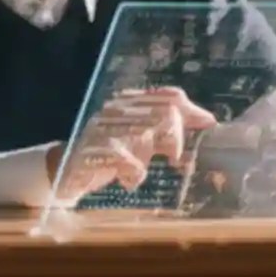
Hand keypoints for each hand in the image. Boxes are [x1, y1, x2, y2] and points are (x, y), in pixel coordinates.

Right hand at [50, 87, 217, 200]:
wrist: (67, 171)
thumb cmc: (113, 155)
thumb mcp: (144, 141)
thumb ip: (168, 131)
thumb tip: (208, 120)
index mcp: (131, 103)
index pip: (167, 95)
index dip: (191, 109)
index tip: (209, 124)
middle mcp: (118, 110)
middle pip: (161, 112)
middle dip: (173, 138)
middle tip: (174, 159)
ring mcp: (103, 128)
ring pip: (142, 133)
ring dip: (147, 156)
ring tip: (141, 172)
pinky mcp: (91, 150)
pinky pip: (122, 157)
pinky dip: (132, 172)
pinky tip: (129, 181)